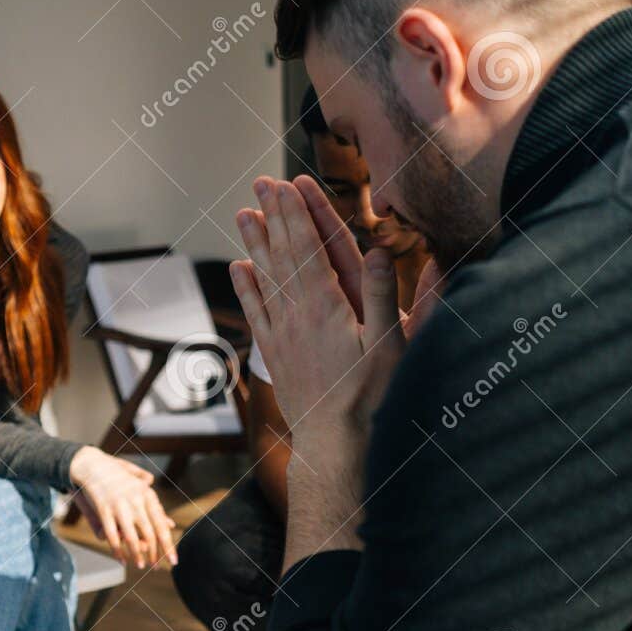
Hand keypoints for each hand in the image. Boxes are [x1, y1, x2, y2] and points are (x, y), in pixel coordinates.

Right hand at [68, 446, 177, 568]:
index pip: (161, 525)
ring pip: (131, 537)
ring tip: (140, 565)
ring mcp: (119, 505)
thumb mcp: (141, 487)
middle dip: (154, 554)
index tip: (173, 561)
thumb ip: (155, 505)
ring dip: (136, 554)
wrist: (92, 464)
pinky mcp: (103, 509)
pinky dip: (116, 549)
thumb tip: (170, 524)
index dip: (168, 545)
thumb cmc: (119, 477)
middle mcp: (136, 500)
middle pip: (149, 533)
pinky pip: (111, 535)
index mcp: (147, 495)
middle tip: (156, 567)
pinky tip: (121, 559)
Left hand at [230, 174, 411, 446]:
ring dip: (255, 244)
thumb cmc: (371, 399)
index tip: (290, 184)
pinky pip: (256, 313)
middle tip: (262, 183)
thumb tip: (380, 252)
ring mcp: (284, 334)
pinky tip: (240, 268)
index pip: (311, 247)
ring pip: (265, 278)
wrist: (334, 446)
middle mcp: (300, 314)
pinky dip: (247, 288)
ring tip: (244, 213)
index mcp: (330, 306)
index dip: (300, 213)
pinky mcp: (275, 355)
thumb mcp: (391, 347)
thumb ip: (385, 298)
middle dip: (275, 216)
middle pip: (284, 255)